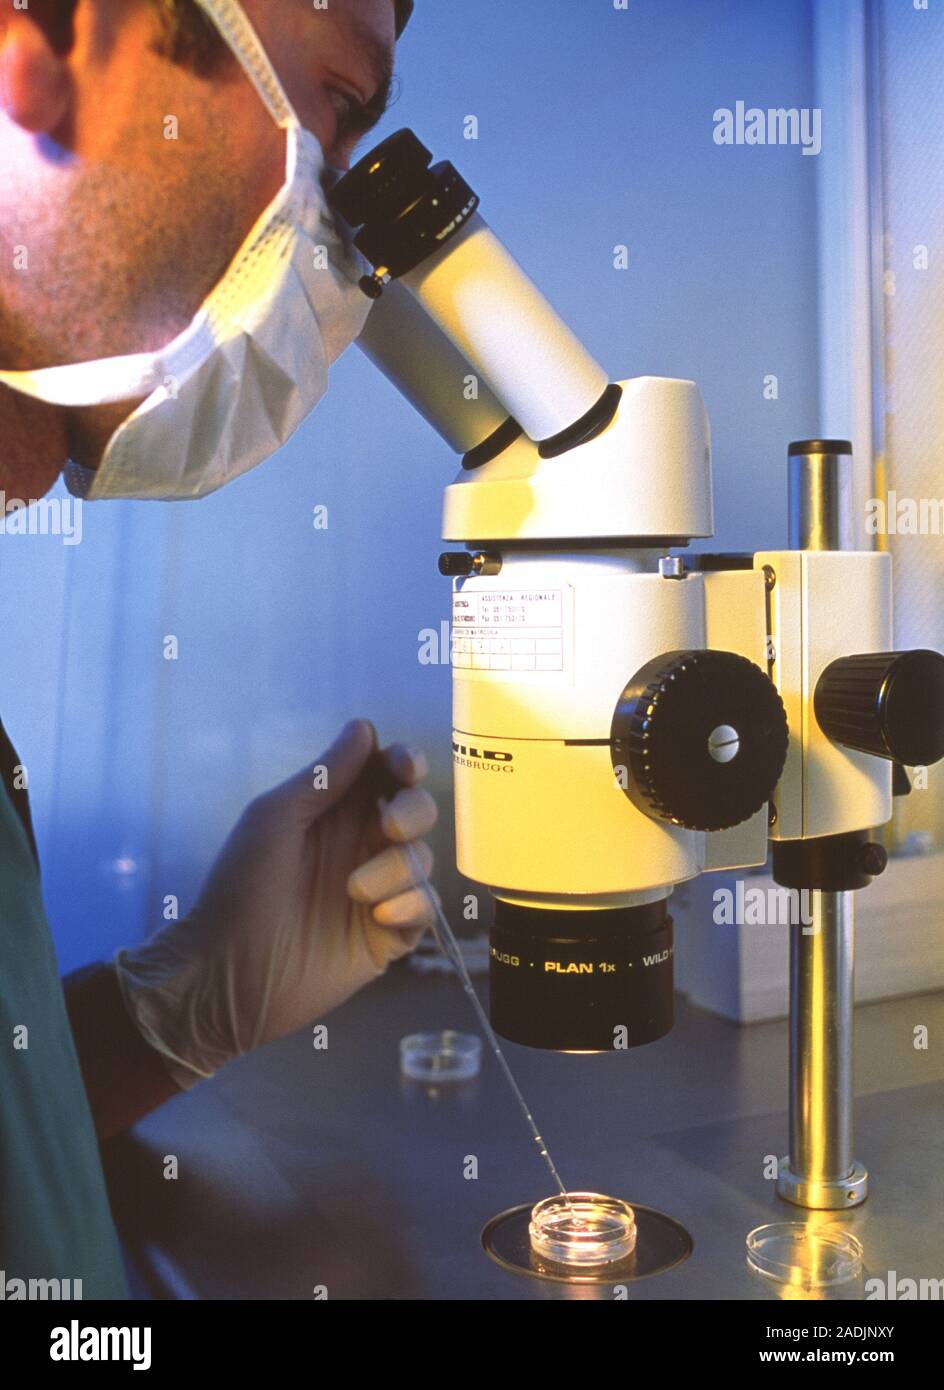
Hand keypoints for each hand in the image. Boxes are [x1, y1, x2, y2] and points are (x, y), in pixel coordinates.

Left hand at [113, 720, 438, 1087]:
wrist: (230, 974)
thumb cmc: (240, 888)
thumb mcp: (274, 820)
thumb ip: (324, 776)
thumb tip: (365, 727)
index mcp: (333, 811)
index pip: (385, 772)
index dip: (404, 762)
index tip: (405, 768)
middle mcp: (361, 844)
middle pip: (417, 808)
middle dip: (413, 811)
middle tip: (389, 826)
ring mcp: (378, 890)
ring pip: (422, 858)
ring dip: (397, 868)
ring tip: (354, 891)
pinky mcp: (389, 935)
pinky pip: (426, 908)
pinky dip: (411, 907)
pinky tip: (378, 918)